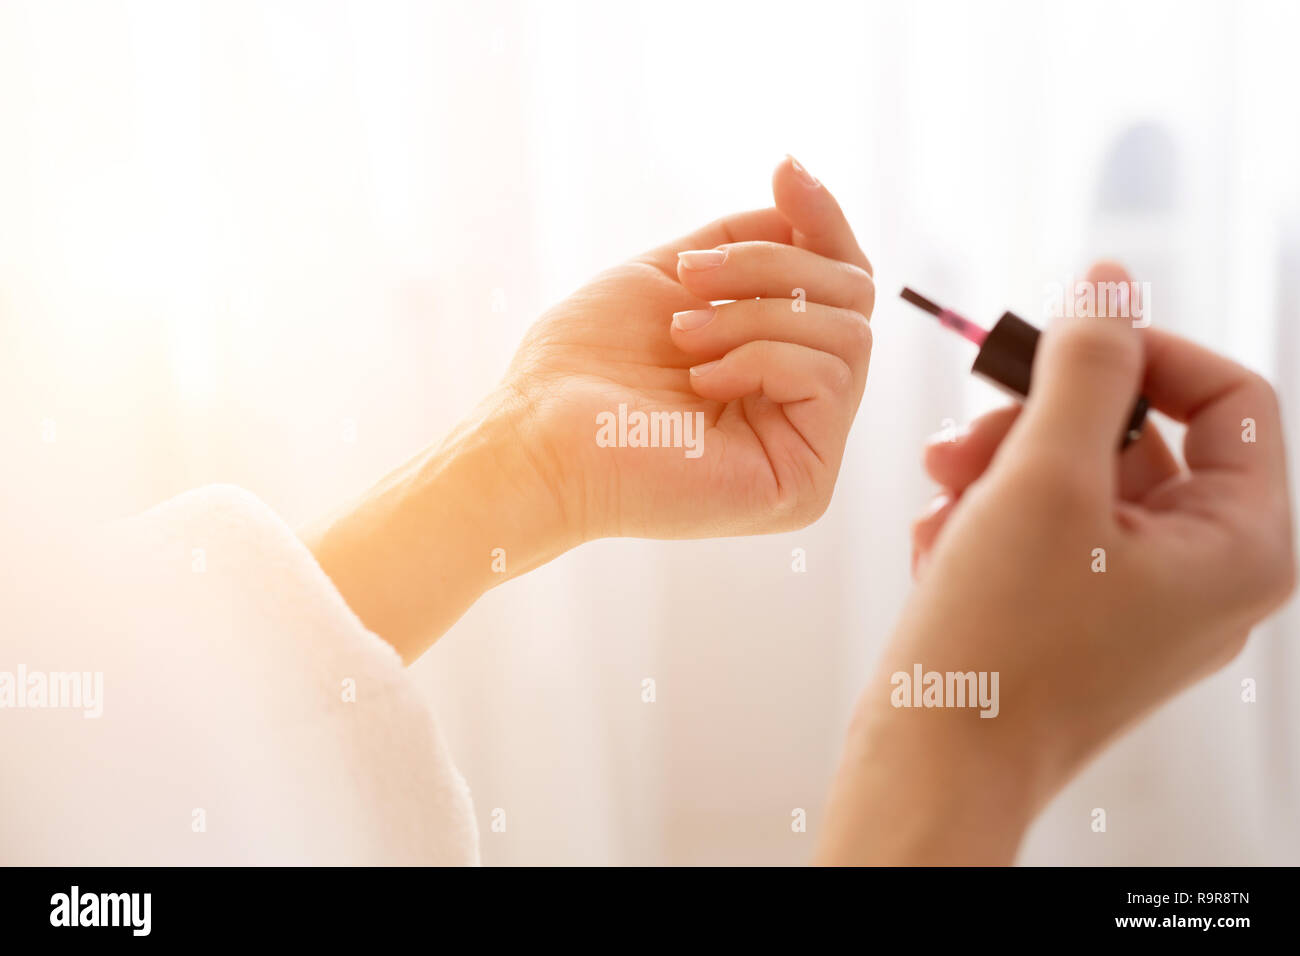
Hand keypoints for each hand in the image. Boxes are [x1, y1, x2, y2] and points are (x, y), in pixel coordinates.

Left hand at [501, 155, 873, 540]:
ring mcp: (805, 448)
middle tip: (689, 276)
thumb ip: (744, 241)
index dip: (823, 221)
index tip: (785, 169)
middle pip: (851, 297)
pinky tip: (701, 379)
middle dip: (769, 264)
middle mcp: (798, 409)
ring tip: (681, 335)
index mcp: (773, 367)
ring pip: (847, 332)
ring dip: (754, 313)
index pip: (839, 283)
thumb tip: (801, 192)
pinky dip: (761, 358)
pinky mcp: (804, 481)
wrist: (539, 435)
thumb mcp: (672, 275)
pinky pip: (829, 377)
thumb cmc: (585, 365)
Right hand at [818, 261, 1294, 863]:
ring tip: (940, 495)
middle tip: (968, 436)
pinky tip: (941, 546)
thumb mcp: (1041, 478)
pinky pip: (1048, 532)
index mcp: (1240, 544)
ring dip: (999, 470)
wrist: (931, 766)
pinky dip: (988, 522)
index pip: (1228, 395)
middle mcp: (1206, 575)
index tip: (1056, 345)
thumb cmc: (997, 642)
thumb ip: (1084, 365)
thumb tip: (1110, 279)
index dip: (1143, 350)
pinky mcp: (1082, 620)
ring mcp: (1143, 602)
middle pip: (1139, 435)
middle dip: (1040, 423)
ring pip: (1080, 481)